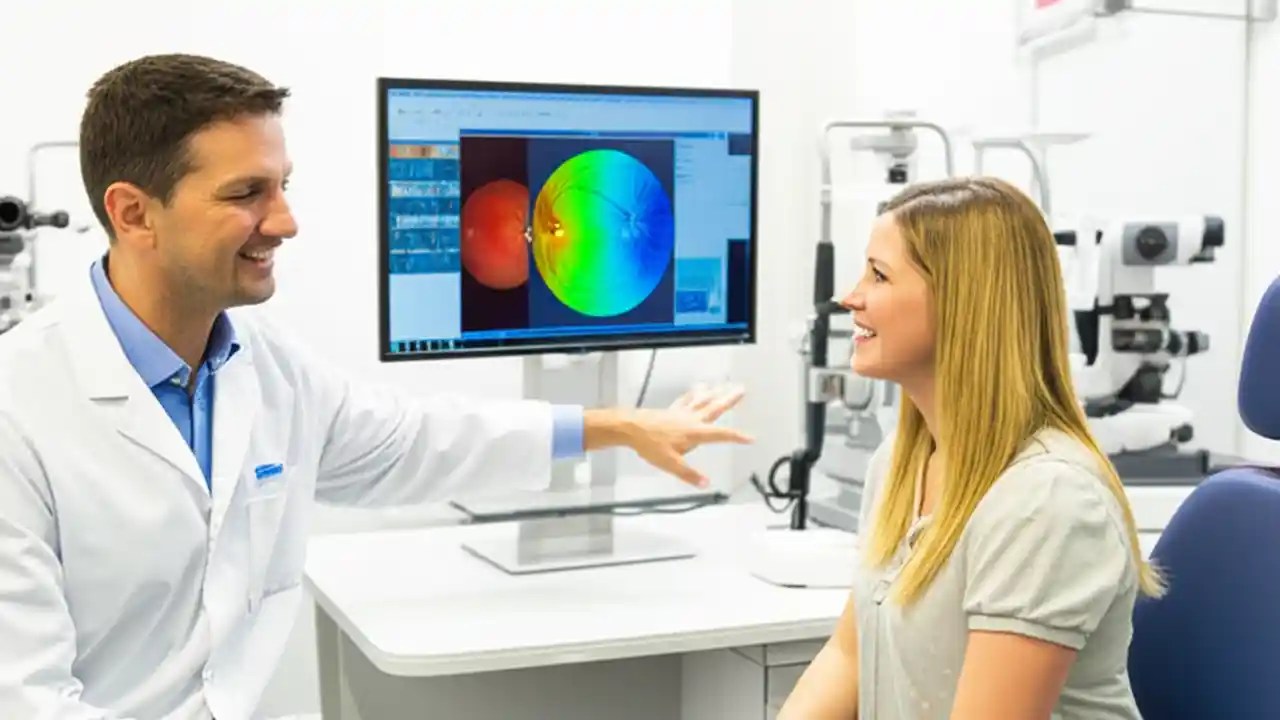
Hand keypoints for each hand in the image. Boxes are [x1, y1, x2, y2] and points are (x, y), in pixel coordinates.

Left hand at [584, 383, 753, 487]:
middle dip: (729, 400)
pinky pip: (687, 399)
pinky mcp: (671, 410)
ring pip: (702, 400)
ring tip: (724, 386)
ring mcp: (681, 412)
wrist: (632, 428)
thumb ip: (689, 474)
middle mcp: (691, 419)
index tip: (750, 438)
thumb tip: (705, 483)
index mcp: (695, 433)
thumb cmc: (650, 444)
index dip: (737, 436)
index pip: (721, 434)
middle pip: (715, 408)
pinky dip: (694, 393)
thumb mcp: (671, 464)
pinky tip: (697, 389)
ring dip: (715, 392)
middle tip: (741, 390)